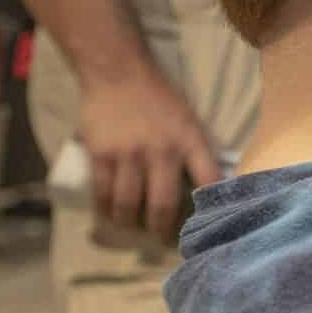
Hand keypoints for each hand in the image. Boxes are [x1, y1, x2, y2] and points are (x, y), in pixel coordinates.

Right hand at [77, 68, 221, 238]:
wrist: (119, 74)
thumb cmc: (159, 100)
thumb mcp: (189, 121)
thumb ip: (196, 151)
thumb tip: (210, 187)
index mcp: (191, 140)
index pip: (210, 181)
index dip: (211, 210)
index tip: (208, 229)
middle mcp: (162, 150)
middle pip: (164, 204)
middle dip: (163, 229)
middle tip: (163, 239)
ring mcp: (129, 153)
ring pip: (129, 204)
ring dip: (130, 222)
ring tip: (134, 227)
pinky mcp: (101, 154)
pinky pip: (102, 193)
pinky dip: (106, 209)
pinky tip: (110, 214)